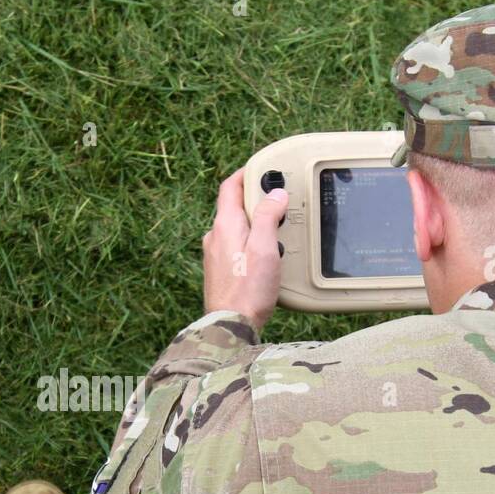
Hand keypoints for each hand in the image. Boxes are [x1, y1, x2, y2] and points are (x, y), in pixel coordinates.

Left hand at [202, 168, 288, 329]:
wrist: (231, 325)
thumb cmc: (247, 290)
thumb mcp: (264, 247)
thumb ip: (268, 217)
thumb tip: (275, 194)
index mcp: (224, 225)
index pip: (230, 186)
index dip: (246, 173)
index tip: (263, 169)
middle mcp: (215, 237)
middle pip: (235, 207)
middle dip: (257, 201)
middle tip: (279, 201)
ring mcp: (216, 255)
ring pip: (238, 228)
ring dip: (256, 224)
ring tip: (279, 230)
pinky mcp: (221, 271)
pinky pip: (237, 247)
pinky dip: (252, 243)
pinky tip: (267, 255)